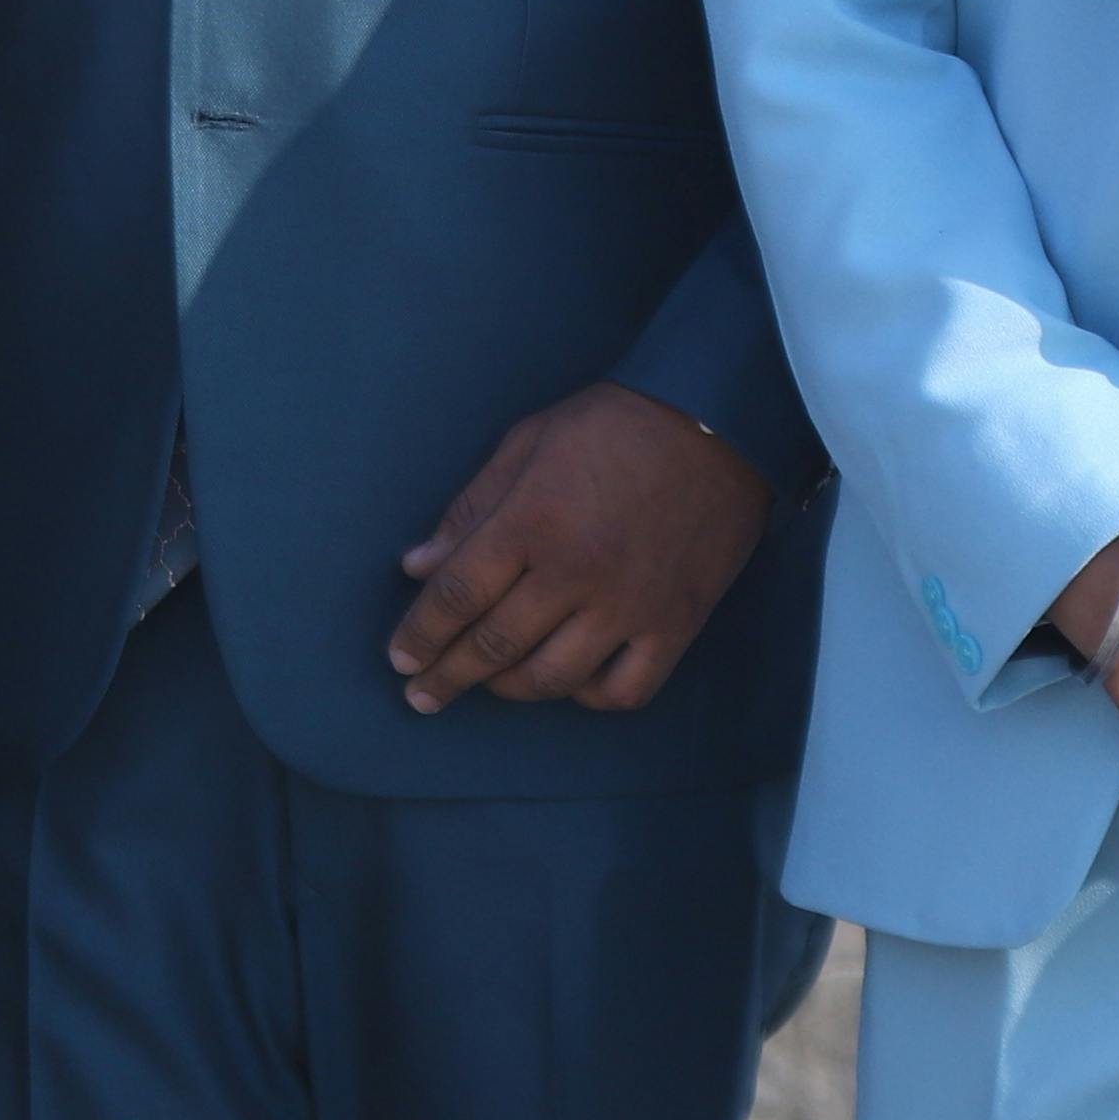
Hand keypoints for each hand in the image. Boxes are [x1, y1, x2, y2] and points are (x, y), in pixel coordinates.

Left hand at [387, 382, 779, 714]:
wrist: (719, 422)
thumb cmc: (613, 424)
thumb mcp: (526, 443)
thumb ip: (470, 509)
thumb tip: (416, 565)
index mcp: (530, 523)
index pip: (456, 596)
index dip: (420, 634)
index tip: (399, 658)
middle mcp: (575, 574)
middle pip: (494, 646)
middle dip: (447, 676)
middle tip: (420, 696)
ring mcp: (629, 606)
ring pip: (554, 677)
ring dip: (509, 689)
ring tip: (487, 685)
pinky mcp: (676, 625)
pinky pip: (625, 690)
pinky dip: (590, 696)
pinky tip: (569, 682)